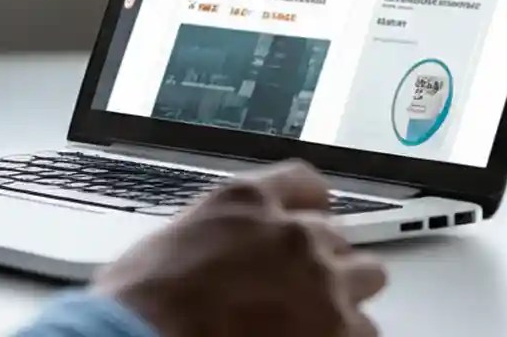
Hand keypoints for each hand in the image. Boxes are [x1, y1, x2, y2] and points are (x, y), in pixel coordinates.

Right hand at [93, 161, 386, 336]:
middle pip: (336, 235)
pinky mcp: (339, 328)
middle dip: (321, 258)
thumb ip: (217, 234)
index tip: (312, 216)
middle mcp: (290, 232)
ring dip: (343, 295)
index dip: (311, 205)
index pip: (304, 183)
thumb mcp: (172, 242)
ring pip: (365, 276)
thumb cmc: (140, 305)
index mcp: (245, 200)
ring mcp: (320, 280)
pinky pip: (365, 329)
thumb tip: (222, 252)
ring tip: (314, 318)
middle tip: (297, 286)